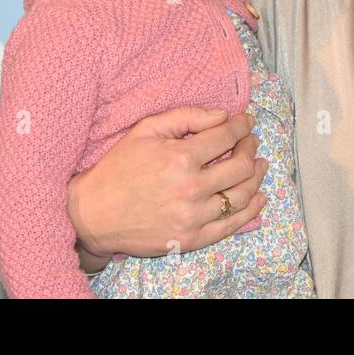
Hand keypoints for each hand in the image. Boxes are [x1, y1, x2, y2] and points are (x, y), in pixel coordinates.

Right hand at [67, 107, 269, 263]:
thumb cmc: (118, 168)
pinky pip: (231, 225)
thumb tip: (222, 115)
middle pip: (241, 166)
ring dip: (257, 177)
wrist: (93, 214)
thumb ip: (186, 117)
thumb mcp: (146, 130)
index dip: (241, 126)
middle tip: (252, 141)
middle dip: (251, 148)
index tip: (246, 122)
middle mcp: (192, 188)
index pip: (226, 137)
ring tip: (260, 165)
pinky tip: (259, 197)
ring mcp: (194, 217)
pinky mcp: (191, 239)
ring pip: (242, 195)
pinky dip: (251, 210)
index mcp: (181, 158)